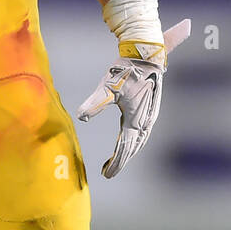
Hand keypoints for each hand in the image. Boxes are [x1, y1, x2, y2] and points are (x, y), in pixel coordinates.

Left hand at [76, 19, 190, 178]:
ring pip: (138, 141)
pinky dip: (131, 141)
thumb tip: (81, 117)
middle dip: (121, 161)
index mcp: (137, 118)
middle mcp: (146, 120)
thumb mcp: (108, 87)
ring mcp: (149, 115)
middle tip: (108, 173)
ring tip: (114, 163)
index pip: (125, 146)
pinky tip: (123, 142)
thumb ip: (95, 103)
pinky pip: (139, 132)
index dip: (116, 162)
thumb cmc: (126, 71)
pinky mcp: (148, 109)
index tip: (106, 174)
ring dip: (127, 152)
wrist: (145, 55)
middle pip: (133, 147)